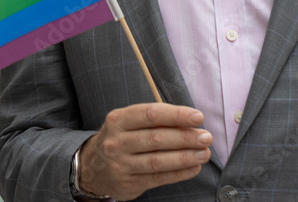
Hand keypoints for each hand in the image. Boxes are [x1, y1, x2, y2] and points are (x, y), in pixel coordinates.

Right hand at [77, 103, 212, 199]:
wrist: (91, 167)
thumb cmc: (120, 138)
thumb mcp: (127, 122)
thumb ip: (154, 120)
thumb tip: (189, 122)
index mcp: (118, 120)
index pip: (151, 114)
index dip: (177, 115)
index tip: (198, 117)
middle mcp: (117, 142)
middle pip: (157, 138)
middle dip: (186, 137)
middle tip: (206, 137)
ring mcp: (121, 164)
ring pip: (158, 161)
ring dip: (186, 157)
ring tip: (204, 153)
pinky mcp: (128, 183)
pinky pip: (158, 177)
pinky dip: (179, 173)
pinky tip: (193, 168)